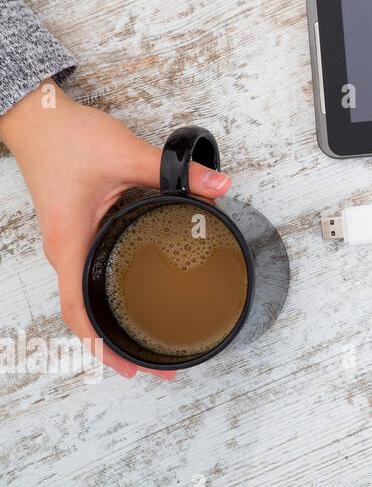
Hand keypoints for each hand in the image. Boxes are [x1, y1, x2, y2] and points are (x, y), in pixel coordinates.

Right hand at [0, 82, 230, 378]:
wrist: (36, 117)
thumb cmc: (67, 138)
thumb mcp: (125, 152)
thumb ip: (174, 170)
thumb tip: (219, 186)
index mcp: (70, 240)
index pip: (77, 308)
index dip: (101, 345)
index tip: (130, 368)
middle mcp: (65, 249)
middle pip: (83, 314)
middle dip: (115, 345)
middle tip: (155, 367)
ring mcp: (69, 243)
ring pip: (84, 298)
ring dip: (112, 324)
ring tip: (146, 345)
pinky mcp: (76, 231)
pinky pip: (87, 277)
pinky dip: (108, 297)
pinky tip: (134, 300)